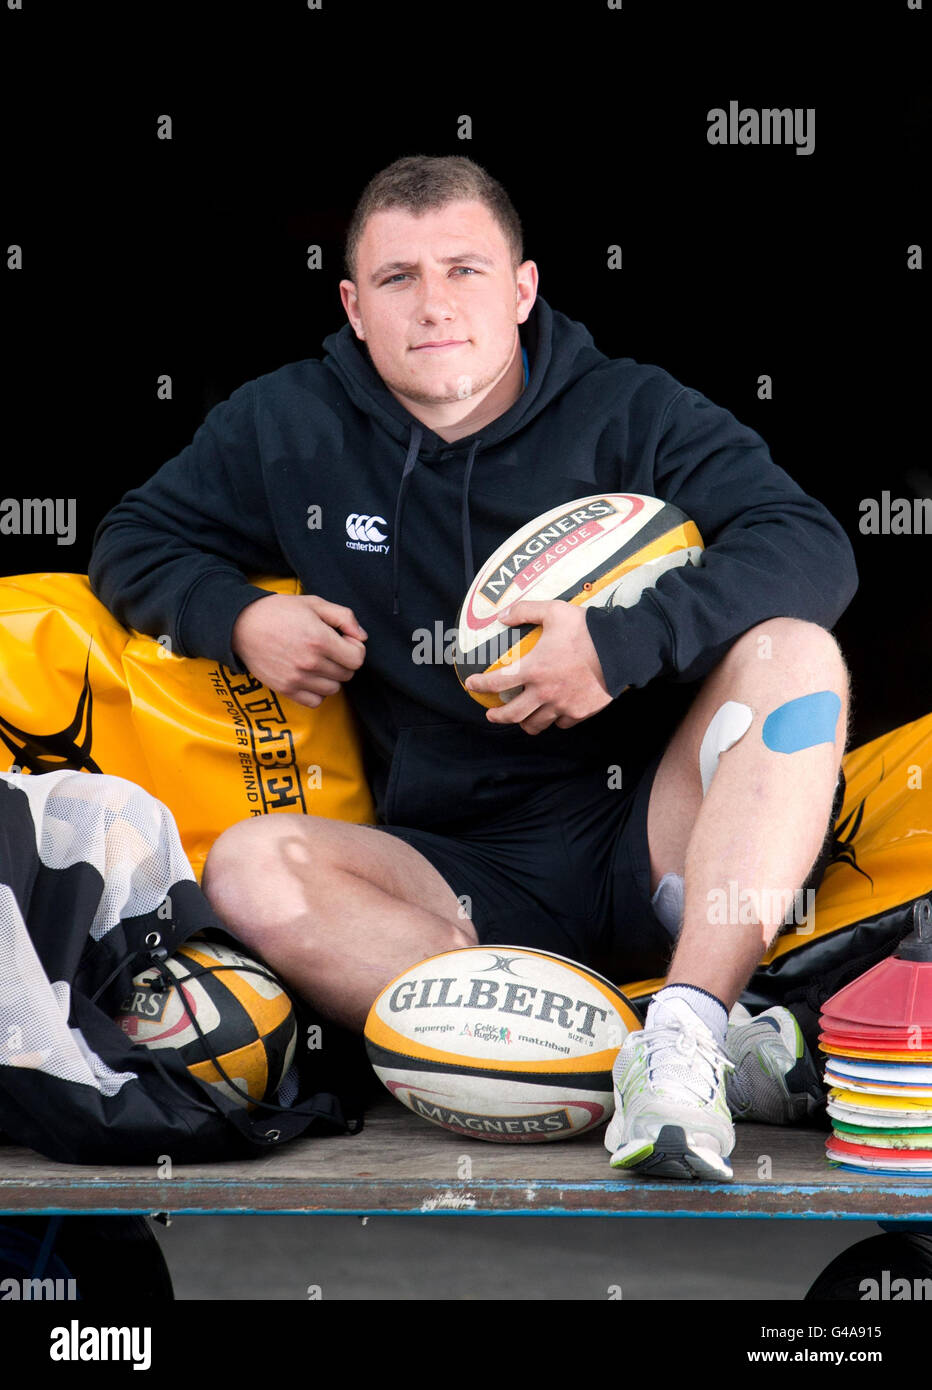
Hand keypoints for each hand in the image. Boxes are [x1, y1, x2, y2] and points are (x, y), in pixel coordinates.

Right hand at [231, 593, 366, 707]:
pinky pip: (315, 701)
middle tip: (328, 648)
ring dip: (331, 677)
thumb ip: (344, 617)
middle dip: (343, 661)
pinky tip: (309, 676)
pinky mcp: (285, 689)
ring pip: (333, 689)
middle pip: (347, 674)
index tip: (343, 640)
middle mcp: (310, 662)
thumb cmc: (279, 611)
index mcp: (320, 640)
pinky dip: (317, 691)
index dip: (354, 648)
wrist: (241, 625)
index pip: (357, 659)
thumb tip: (362, 637)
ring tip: (317, 661)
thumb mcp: (314, 603)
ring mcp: (297, 679)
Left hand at [464, 599, 612, 733]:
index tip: (471, 684)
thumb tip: (503, 616)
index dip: (480, 685)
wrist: (621, 650)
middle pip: (513, 714)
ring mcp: (563, 706)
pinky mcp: (580, 712)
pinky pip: (562, 723)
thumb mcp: (555, 611)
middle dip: (498, 717)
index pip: (497, 682)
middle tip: (491, 715)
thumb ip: (526, 611)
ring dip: (524, 723)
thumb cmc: (587, 630)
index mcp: (534, 669)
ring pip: (536, 724)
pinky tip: (554, 714)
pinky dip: (555, 720)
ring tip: (521, 719)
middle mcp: (545, 692)